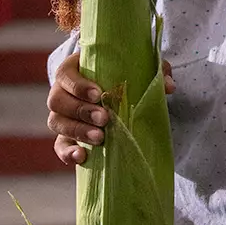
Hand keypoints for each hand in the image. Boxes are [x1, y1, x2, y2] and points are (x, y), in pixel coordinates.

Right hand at [48, 52, 174, 166]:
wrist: (117, 95)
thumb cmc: (124, 76)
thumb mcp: (140, 68)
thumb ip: (156, 71)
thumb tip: (169, 86)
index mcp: (74, 70)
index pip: (65, 74)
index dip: (78, 85)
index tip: (99, 94)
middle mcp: (62, 92)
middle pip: (57, 100)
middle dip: (81, 110)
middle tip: (105, 118)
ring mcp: (62, 116)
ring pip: (57, 122)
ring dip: (77, 131)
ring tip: (100, 138)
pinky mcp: (66, 137)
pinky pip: (59, 146)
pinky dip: (67, 152)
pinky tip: (82, 156)